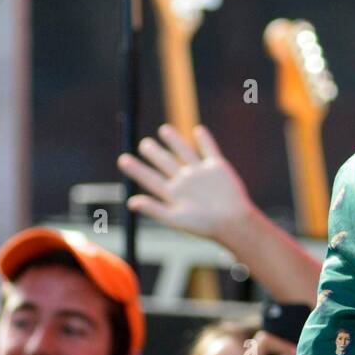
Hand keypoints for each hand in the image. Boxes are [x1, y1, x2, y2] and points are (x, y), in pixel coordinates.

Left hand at [116, 123, 258, 250]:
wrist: (232, 221)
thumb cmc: (203, 225)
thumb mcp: (174, 219)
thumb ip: (154, 209)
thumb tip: (131, 202)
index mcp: (172, 194)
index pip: (150, 178)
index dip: (136, 169)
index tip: (122, 159)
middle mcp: (185, 182)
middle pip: (165, 163)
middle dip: (154, 153)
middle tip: (144, 144)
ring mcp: (200, 173)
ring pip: (184, 152)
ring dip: (174, 141)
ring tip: (163, 129)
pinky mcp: (217, 167)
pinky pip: (209, 149)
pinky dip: (204, 139)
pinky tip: (198, 130)